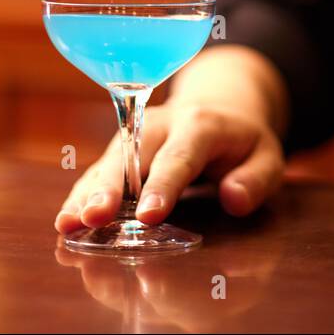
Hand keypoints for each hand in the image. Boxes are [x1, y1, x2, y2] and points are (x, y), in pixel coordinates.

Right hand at [55, 45, 288, 233]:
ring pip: (107, 164)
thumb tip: (234, 199)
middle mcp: (159, 125)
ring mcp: (134, 137)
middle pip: (130, 155)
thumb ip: (257, 178)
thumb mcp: (267, 155)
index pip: (180, 155)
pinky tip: (66, 221)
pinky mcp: (119, 153)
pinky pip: (97, 175)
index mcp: (200, 124)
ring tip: (67, 224)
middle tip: (93, 218)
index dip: (164, 184)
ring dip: (86, 194)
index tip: (150, 215)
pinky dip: (80, 196)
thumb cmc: (243, 142)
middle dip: (110, 187)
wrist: (218, 110)